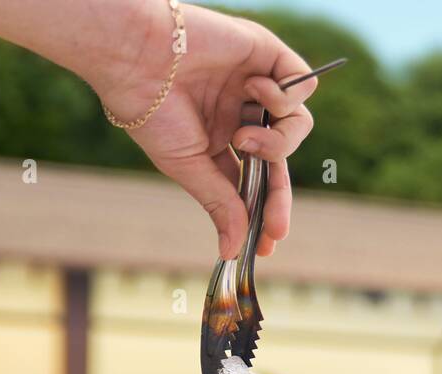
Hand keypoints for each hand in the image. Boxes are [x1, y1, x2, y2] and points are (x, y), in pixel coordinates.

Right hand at [97, 3, 317, 258]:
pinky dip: (286, 97)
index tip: (269, 243)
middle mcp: (244, 113)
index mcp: (222, 140)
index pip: (256, 179)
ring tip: (245, 138)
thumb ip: (220, 204)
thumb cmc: (152, 111)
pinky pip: (303, 87)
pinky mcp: (268, 55)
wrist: (139, 56)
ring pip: (298, 124)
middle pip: (282, 158)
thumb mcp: (188, 167)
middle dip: (280, 194)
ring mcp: (257, 85)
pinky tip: (254, 89)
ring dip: (279, 141)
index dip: (267, 211)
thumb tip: (231, 250)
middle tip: (276, 225)